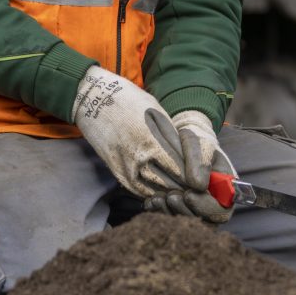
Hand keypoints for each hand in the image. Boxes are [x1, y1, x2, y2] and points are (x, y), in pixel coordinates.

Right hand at [71, 66, 184, 199]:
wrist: (94, 99)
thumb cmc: (130, 100)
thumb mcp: (156, 111)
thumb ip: (170, 135)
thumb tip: (186, 154)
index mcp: (153, 140)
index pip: (180, 169)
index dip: (192, 178)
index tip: (201, 182)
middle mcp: (139, 156)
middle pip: (169, 183)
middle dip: (183, 188)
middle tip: (194, 192)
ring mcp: (125, 165)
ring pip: (152, 190)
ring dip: (167, 193)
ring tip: (179, 195)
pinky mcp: (115, 169)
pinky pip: (135, 189)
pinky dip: (149, 194)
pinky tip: (158, 193)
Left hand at [142, 110, 233, 223]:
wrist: (182, 142)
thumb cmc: (196, 141)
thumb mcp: (199, 144)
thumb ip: (200, 161)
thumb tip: (199, 186)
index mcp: (225, 189)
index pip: (221, 210)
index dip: (205, 207)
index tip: (188, 194)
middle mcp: (212, 203)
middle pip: (203, 222)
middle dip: (185, 211)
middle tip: (170, 196)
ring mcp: (196, 208)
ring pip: (186, 222)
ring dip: (171, 213)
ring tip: (158, 198)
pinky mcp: (179, 209)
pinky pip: (171, 218)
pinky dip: (160, 212)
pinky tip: (151, 201)